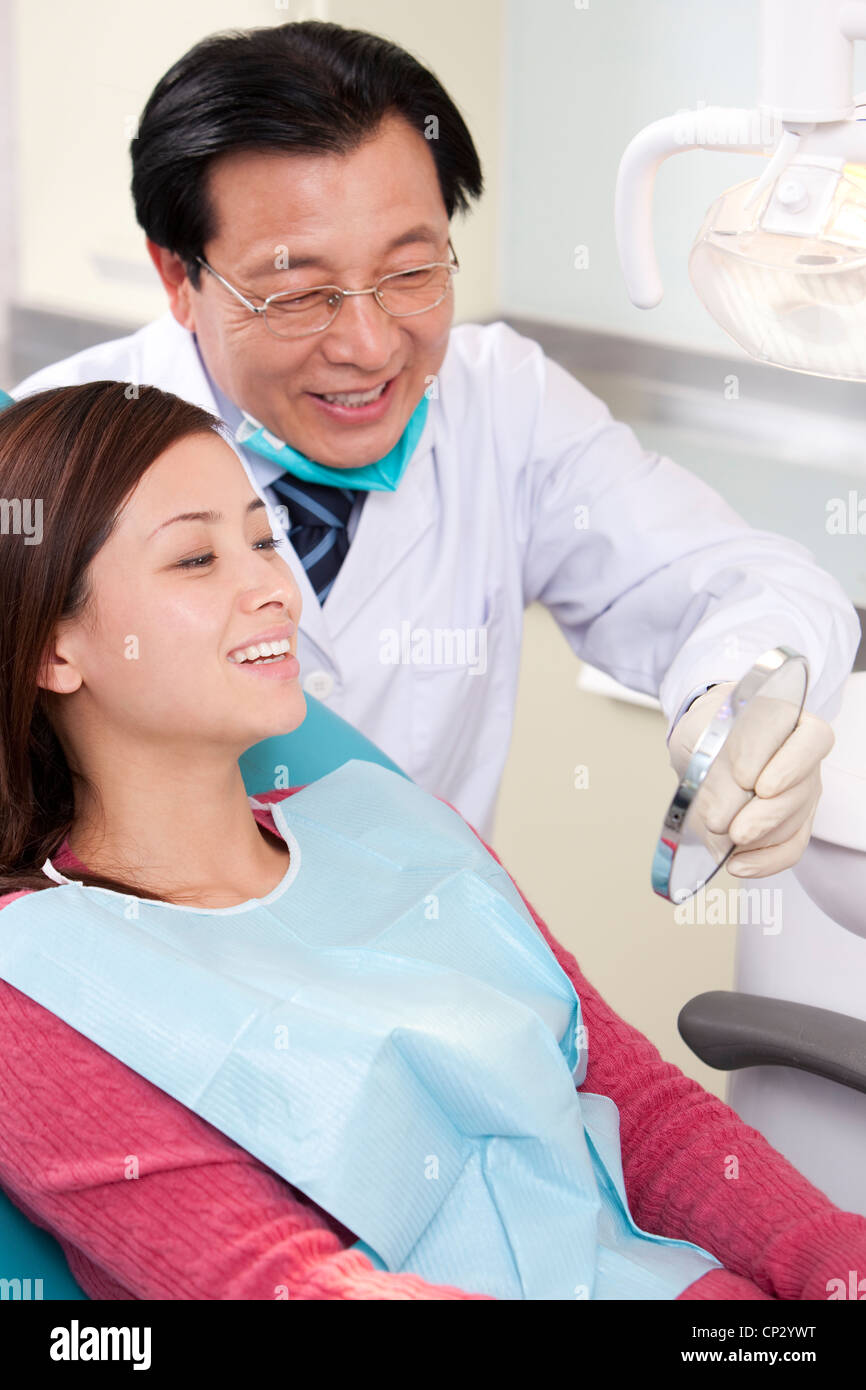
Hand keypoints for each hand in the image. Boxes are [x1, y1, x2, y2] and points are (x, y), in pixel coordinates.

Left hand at [668, 683, 834, 877]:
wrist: (706, 741)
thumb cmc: (707, 731)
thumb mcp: (698, 736)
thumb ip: (711, 767)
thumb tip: (722, 818)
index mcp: (789, 718)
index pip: (804, 737)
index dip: (777, 761)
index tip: (743, 777)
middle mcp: (803, 755)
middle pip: (804, 786)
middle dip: (767, 812)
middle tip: (735, 828)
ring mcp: (803, 789)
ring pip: (797, 818)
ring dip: (763, 836)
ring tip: (729, 840)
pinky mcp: (794, 821)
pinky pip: (790, 847)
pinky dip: (765, 862)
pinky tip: (737, 864)